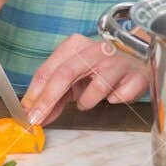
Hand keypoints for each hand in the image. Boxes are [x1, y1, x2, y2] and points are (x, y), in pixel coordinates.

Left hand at [20, 33, 150, 125]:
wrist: (137, 61)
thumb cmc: (100, 70)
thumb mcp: (73, 80)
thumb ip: (54, 97)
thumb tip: (36, 116)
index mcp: (75, 46)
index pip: (49, 70)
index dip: (35, 94)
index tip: (28, 113)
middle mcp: (96, 49)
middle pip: (65, 74)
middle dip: (48, 100)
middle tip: (39, 119)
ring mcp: (117, 60)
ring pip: (97, 86)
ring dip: (88, 101)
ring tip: (88, 101)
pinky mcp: (136, 75)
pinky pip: (121, 95)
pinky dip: (116, 99)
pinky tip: (115, 95)